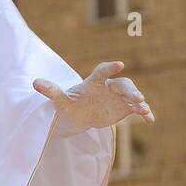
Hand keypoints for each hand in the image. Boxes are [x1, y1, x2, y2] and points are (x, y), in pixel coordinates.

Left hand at [32, 61, 153, 135]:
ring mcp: (118, 97)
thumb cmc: (69, 104)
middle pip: (122, 84)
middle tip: (137, 97)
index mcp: (94, 81)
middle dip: (130, 90)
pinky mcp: (124, 108)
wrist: (79, 115)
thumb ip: (51, 91)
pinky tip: (150, 120)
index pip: (103, 71)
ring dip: (139, 101)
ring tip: (143, 109)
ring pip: (132, 95)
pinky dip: (144, 113)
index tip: (119, 64)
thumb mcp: (60, 100)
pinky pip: (137, 108)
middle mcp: (109, 87)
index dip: (110, 68)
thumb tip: (34, 82)